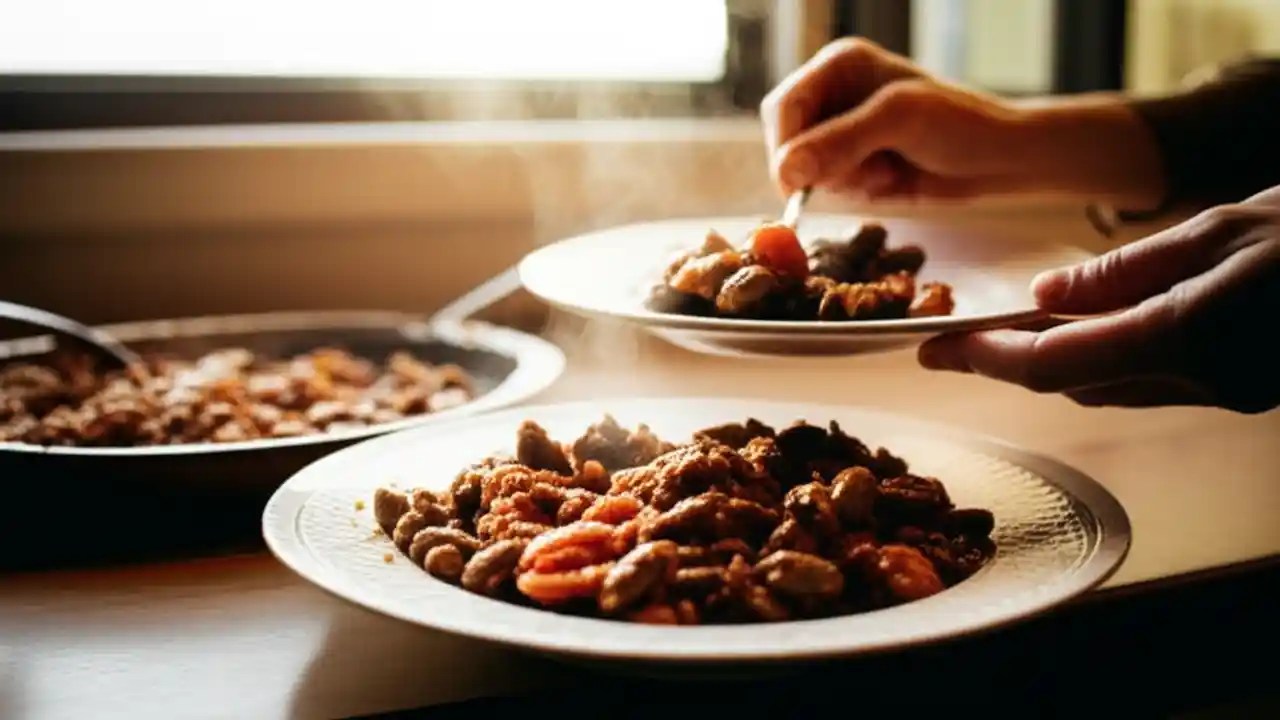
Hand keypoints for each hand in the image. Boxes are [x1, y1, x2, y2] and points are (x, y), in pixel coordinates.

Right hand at [760, 37, 1164, 208]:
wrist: (1000, 158)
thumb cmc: (960, 125)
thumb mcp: (898, 122)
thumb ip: (839, 142)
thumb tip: (786, 170)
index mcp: (839, 65)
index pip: (784, 107)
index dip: (785, 146)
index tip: (798, 184)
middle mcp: (834, 94)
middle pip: (787, 140)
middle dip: (820, 165)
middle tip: (864, 174)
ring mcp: (842, 130)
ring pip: (806, 169)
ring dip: (844, 180)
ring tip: (887, 170)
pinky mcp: (853, 161)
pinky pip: (828, 186)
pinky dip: (856, 190)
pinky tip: (891, 178)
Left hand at [917, 187, 1279, 413]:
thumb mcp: (1217, 230)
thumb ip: (1124, 272)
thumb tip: (1046, 297)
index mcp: (1187, 339)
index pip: (1054, 366)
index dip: (986, 360)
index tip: (935, 351)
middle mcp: (1204, 383)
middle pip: (1075, 386)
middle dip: (1011, 363)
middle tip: (960, 338)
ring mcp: (1227, 395)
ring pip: (1111, 389)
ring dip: (1056, 364)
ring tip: (1009, 330)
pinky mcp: (1243, 391)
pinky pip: (1151, 384)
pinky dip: (1107, 362)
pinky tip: (1089, 332)